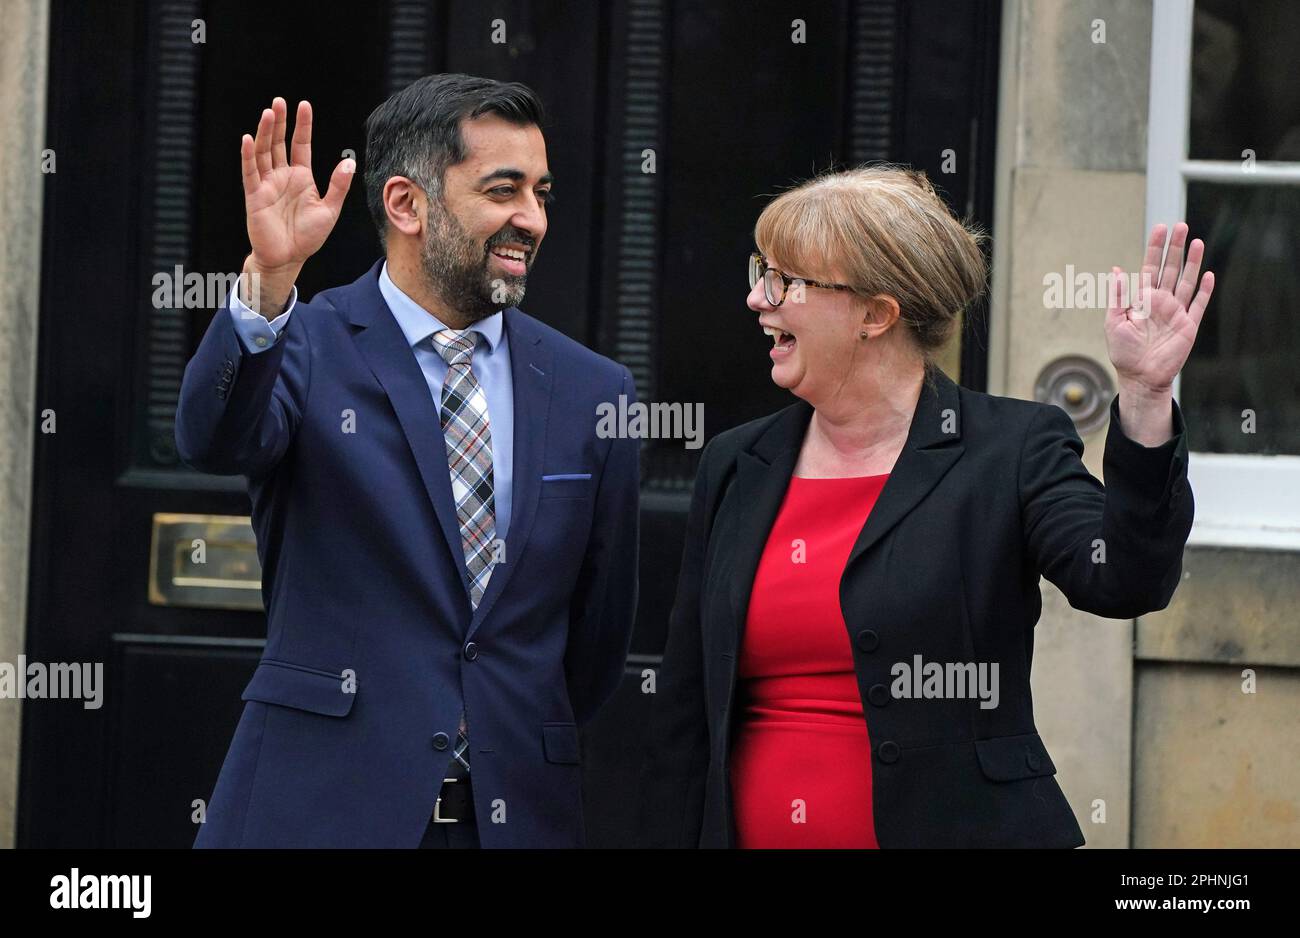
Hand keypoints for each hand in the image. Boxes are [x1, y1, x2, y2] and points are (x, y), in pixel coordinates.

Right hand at [240, 98, 352, 312]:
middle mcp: (283, 176)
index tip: (304, 105)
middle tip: (279, 101)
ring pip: (264, 152)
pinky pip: (250, 172)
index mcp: (301, 177)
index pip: (300, 145)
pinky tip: (248, 139)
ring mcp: (267, 184)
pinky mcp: (255, 195)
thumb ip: (338, 186)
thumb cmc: (308, 237)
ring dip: (264, 133)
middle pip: (279, 143)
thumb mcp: (330, 210)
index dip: (302, 126)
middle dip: (279, 122)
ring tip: (268, 113)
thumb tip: (349, 161)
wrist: (289, 258)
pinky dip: (249, 155)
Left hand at [1105, 222, 1214, 393]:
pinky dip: (1204, 290)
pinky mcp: (1188, 325)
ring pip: (1186, 281)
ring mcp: (1176, 312)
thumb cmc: (1124, 352)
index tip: (1160, 228)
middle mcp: (1161, 302)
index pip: (1150, 267)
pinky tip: (1208, 274)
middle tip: (1181, 226)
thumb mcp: (1113, 323)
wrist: (1140, 377)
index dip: (1156, 248)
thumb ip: (1117, 297)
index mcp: (1142, 299)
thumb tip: (1117, 270)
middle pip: (1170, 269)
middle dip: (1175, 248)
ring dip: (1192, 262)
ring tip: (1196, 242)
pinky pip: (1198, 305)